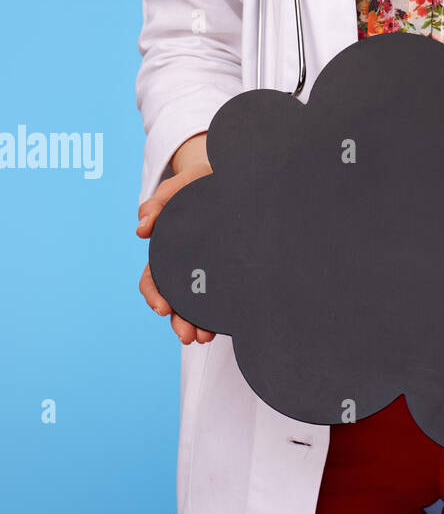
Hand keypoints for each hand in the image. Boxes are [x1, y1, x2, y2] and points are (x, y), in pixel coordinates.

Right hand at [136, 134, 215, 344]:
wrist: (232, 176)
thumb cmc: (201, 180)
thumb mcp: (181, 185)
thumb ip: (160, 201)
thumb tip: (141, 227)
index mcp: (167, 247)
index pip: (154, 278)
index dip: (155, 295)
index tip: (164, 308)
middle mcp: (183, 263)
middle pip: (174, 299)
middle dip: (178, 321)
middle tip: (189, 336)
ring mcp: (204, 268)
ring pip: (194, 303)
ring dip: (196, 323)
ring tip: (205, 337)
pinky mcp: (225, 269)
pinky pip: (217, 295)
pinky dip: (216, 312)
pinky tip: (222, 324)